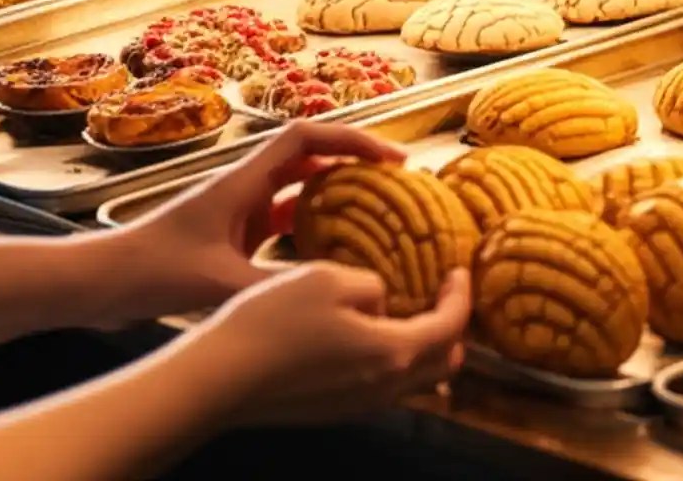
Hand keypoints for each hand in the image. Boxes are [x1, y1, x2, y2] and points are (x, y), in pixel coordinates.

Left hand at [109, 121, 405, 319]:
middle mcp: (245, 188)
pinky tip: (336, 254)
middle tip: (398, 186)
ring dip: (338, 194)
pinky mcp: (234, 236)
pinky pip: (286, 222)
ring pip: (301, 190)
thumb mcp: (220, 282)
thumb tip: (333, 293)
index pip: (308, 137)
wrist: (102, 282)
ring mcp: (240, 211)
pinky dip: (314, 228)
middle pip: (311, 158)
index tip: (392, 158)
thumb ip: (275, 287)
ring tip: (379, 214)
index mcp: (243, 182)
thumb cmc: (151, 271)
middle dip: (356, 164)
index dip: (353, 140)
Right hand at [189, 262, 470, 426]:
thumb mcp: (329, 278)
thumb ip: (370, 285)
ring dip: (425, 349)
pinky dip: (394, 362)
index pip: (451, 326)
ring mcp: (361, 404)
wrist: (220, 378)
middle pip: (445, 362)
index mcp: (393, 351)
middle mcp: (385, 386)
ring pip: (416, 381)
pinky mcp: (336, 410)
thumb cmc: (272, 321)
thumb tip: (382, 299)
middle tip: (441, 296)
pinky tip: (369, 338)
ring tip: (408, 314)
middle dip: (452, 327)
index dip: (461, 296)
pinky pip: (384, 388)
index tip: (459, 272)